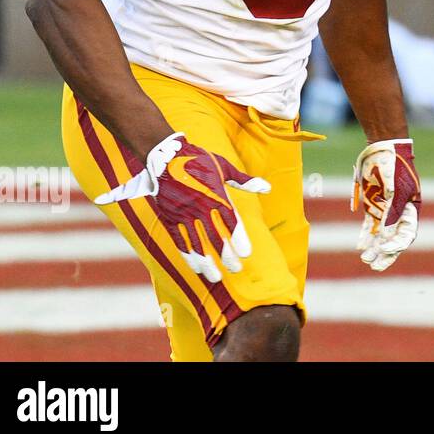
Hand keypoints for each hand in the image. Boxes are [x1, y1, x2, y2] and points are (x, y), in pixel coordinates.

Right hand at [94, 132, 270, 282]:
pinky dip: (187, 256)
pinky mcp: (170, 218)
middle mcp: (200, 207)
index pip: (230, 222)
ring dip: (206, 262)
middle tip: (236, 269)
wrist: (166, 156)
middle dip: (226, 256)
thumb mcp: (224, 167)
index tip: (246, 253)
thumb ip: (244, 181)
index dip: (239, 238)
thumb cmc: (199, 160)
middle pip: (215, 236)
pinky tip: (195, 268)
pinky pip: (179, 241)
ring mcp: (183, 214)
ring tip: (216, 277)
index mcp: (216, 195)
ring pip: (196, 243)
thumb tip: (267, 187)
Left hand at [351, 138, 420, 271]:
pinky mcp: (374, 204)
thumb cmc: (394, 168)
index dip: (396, 245)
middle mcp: (400, 211)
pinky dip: (365, 235)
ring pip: (380, 233)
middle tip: (375, 266)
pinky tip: (360, 246)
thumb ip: (390, 216)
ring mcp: (386, 207)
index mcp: (411, 208)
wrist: (382, 147)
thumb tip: (384, 239)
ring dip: (373, 247)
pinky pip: (370, 224)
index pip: (406, 234)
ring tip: (366, 259)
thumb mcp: (394, 192)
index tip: (383, 250)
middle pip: (394, 238)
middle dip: (386, 253)